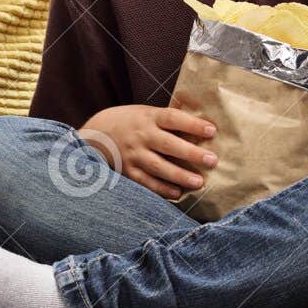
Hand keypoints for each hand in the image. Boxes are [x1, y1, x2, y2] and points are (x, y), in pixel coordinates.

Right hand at [77, 103, 216, 200]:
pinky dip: (162, 189)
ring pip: (158, 167)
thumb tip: (202, 125)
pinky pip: (146, 182)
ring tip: (199, 182)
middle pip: (168, 145)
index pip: (173, 118)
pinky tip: (178, 194)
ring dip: (179, 176)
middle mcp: (141, 135)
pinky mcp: (127, 171)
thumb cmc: (131, 122)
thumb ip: (169, 120)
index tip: (212, 130)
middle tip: (212, 160)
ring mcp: (133, 154)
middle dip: (191, 153)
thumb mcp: (146, 113)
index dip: (192, 124)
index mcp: (149, 117)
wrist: (95, 134)